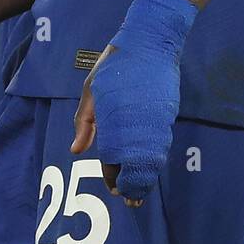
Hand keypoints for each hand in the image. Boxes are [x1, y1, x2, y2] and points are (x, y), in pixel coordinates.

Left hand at [71, 42, 180, 207]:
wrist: (149, 44)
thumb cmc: (113, 66)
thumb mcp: (90, 90)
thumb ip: (84, 122)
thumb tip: (76, 150)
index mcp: (112, 123)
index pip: (113, 163)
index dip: (113, 179)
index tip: (112, 188)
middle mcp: (134, 129)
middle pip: (135, 170)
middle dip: (132, 186)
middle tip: (129, 198)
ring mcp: (154, 124)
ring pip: (151, 162)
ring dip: (145, 177)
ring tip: (140, 191)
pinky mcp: (167, 118)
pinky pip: (160, 148)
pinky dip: (154, 161)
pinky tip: (150, 165)